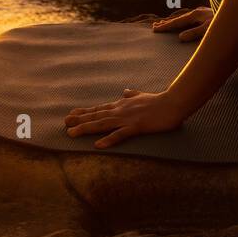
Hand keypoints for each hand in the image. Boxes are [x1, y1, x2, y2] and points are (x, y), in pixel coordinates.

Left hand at [65, 89, 186, 148]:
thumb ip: (132, 94)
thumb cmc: (159, 101)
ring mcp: (127, 119)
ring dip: (86, 128)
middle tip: (64, 123)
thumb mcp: (142, 96)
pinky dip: (108, 139)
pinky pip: (120, 134)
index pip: (99, 109)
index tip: (71, 114)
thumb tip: (125, 91)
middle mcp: (120, 110)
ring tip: (72, 133)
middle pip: (96, 116)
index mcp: (122, 105)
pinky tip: (98, 145)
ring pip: (102, 124)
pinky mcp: (136, 126)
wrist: (173, 103)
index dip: (84, 112)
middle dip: (79, 120)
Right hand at [151, 6, 212, 41]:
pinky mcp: (207, 17)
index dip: (166, 26)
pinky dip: (182, 22)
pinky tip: (182, 24)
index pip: (177, 21)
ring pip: (184, 18)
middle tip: (154, 27)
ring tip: (163, 24)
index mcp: (196, 14)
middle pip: (179, 18)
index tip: (154, 29)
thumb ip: (195, 33)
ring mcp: (202, 14)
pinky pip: (190, 20)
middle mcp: (198, 12)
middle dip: (167, 23)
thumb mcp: (210, 29)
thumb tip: (180, 38)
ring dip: (174, 22)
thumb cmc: (226, 24)